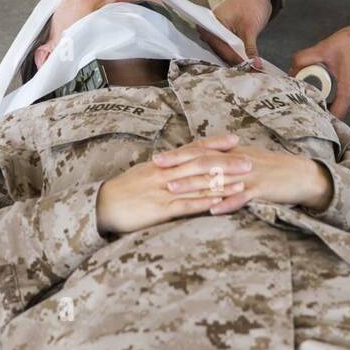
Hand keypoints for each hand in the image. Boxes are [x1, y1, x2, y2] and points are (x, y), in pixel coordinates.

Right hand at [97, 134, 250, 234]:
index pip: (192, 149)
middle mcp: (166, 174)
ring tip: (244, 181)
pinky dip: (205, 203)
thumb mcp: (142, 175)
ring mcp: (164, 191)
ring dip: (222, 182)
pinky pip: (186, 205)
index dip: (214, 144)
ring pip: (198, 183)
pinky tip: (221, 204)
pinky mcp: (160, 210)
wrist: (100, 206)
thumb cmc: (121, 192)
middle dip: (227, 162)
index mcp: (162, 165)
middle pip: (201, 164)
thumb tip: (178, 167)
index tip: (234, 139)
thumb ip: (163, 171)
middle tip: (249, 161)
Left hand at [155, 137, 332, 214]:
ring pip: (219, 179)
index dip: (179, 154)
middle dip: (179, 166)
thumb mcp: (247, 161)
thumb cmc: (273, 170)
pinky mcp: (263, 189)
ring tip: (174, 191)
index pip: (202, 151)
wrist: (302, 175)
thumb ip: (225, 162)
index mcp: (233, 154)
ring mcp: (250, 175)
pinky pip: (243, 196)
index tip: (157, 158)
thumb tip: (202, 164)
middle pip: (205, 161)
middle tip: (157, 170)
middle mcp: (238, 161)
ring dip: (195, 185)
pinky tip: (213, 210)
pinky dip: (228, 203)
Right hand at [200, 0, 271, 63]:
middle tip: (252, 72)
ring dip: (237, 59)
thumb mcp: (251, 27)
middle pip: (222, 52)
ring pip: (225, 51)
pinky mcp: (223, 35)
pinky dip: (238, 54)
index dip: (237, 60)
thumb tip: (254, 65)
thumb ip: (250, 48)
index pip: (223, 49)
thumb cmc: (250, 4)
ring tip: (251, 68)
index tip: (250, 70)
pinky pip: (228, 48)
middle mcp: (210, 30)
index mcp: (212, 25)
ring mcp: (216, 33)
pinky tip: (247, 61)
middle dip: (237, 62)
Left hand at [291, 17, 349, 119]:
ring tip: (317, 92)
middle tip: (307, 100)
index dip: (318, 116)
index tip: (307, 110)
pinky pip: (348, 100)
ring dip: (330, 102)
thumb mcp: (324, 48)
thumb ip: (303, 59)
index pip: (333, 117)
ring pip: (343, 107)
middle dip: (321, 108)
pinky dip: (338, 96)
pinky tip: (329, 86)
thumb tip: (292, 70)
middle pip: (337, 114)